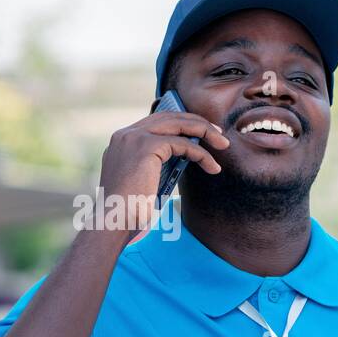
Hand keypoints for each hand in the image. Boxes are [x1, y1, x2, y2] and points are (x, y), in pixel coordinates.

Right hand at [92, 111, 230, 235]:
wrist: (114, 220)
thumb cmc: (130, 209)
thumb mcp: (143, 179)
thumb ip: (155, 163)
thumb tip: (182, 156)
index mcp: (123, 140)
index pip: (158, 121)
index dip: (183, 123)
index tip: (203, 133)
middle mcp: (126, 134)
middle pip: (169, 116)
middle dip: (197, 122)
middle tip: (219, 134)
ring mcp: (134, 138)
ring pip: (177, 124)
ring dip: (204, 131)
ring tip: (223, 144)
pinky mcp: (146, 146)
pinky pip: (182, 144)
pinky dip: (201, 154)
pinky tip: (212, 166)